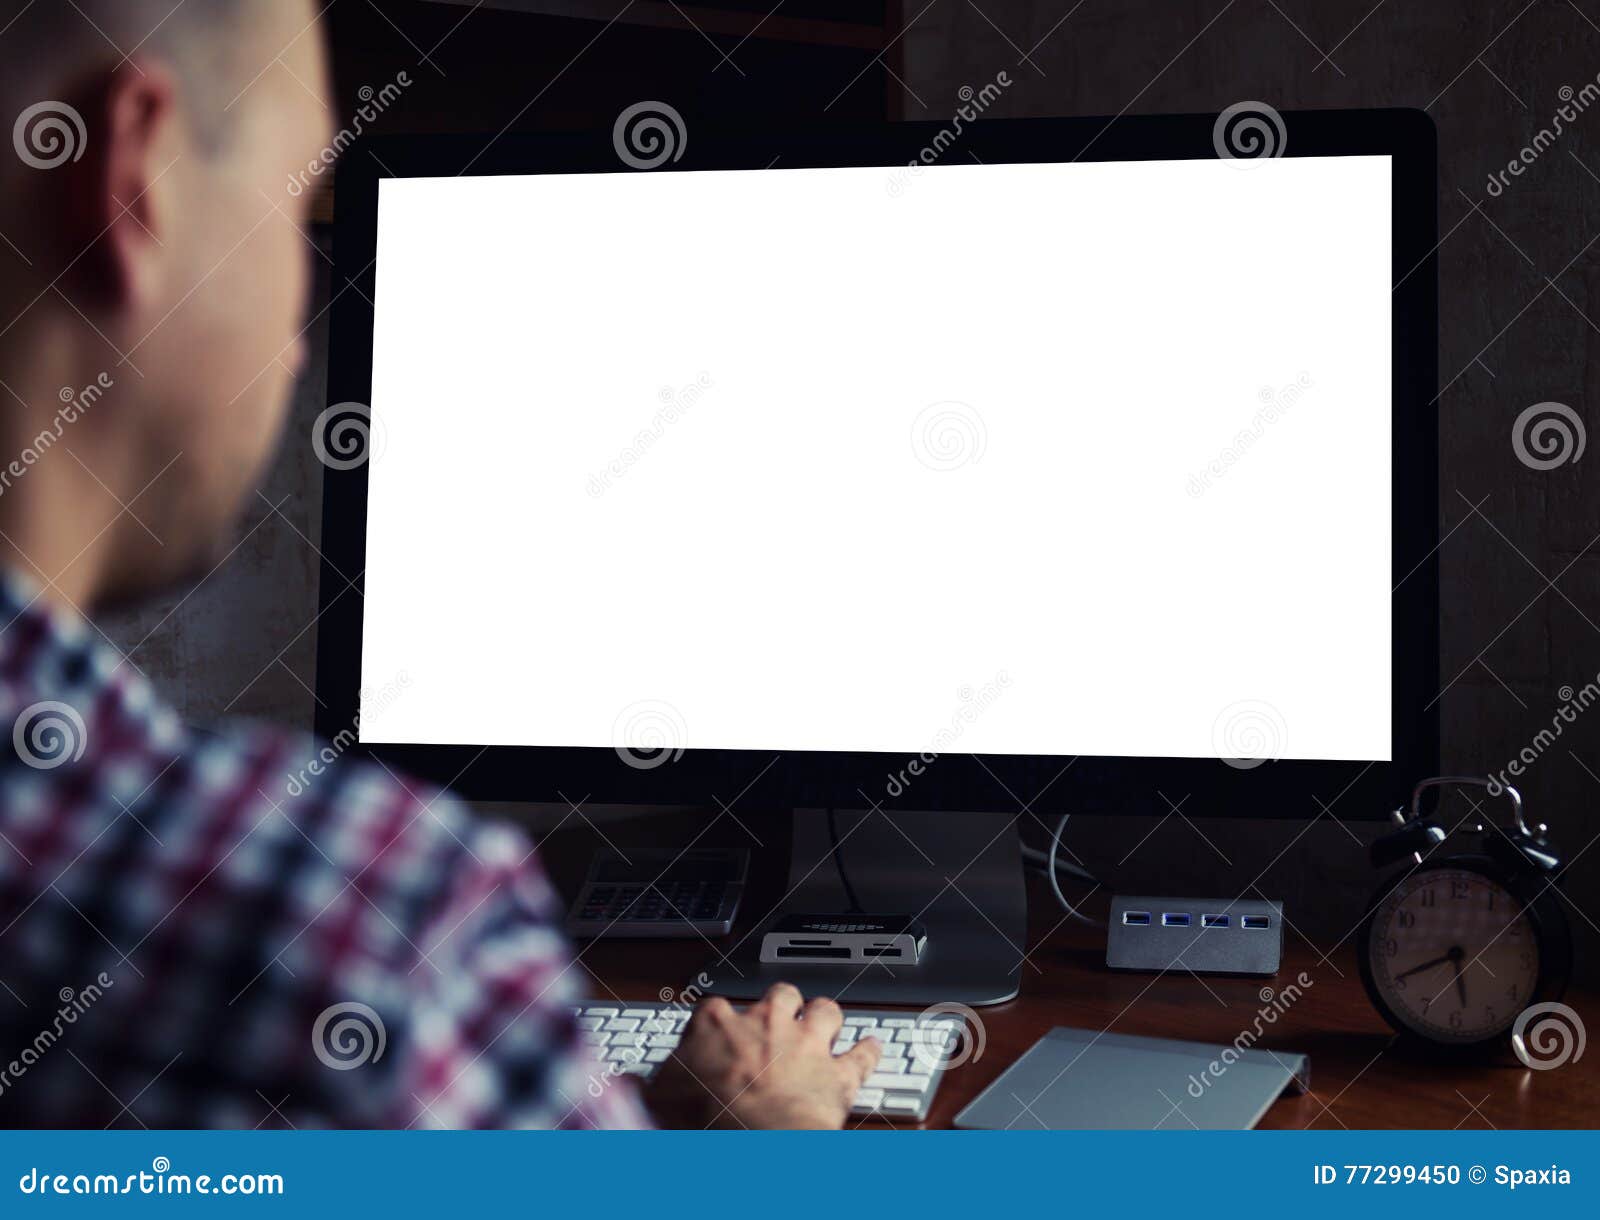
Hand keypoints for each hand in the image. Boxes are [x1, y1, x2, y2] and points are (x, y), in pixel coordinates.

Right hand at [644, 983, 880, 1128]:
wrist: (756, 1141)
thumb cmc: (707, 1120)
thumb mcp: (660, 1102)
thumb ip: (647, 1087)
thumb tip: (624, 1085)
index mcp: (718, 1024)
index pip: (715, 1010)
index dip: (718, 1023)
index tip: (716, 1034)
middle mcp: (767, 1023)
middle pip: (779, 996)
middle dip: (781, 1005)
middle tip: (778, 1018)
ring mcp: (807, 1044)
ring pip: (825, 1011)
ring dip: (826, 1017)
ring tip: (826, 1020)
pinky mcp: (838, 1074)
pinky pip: (863, 1055)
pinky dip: (869, 1051)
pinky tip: (872, 1047)